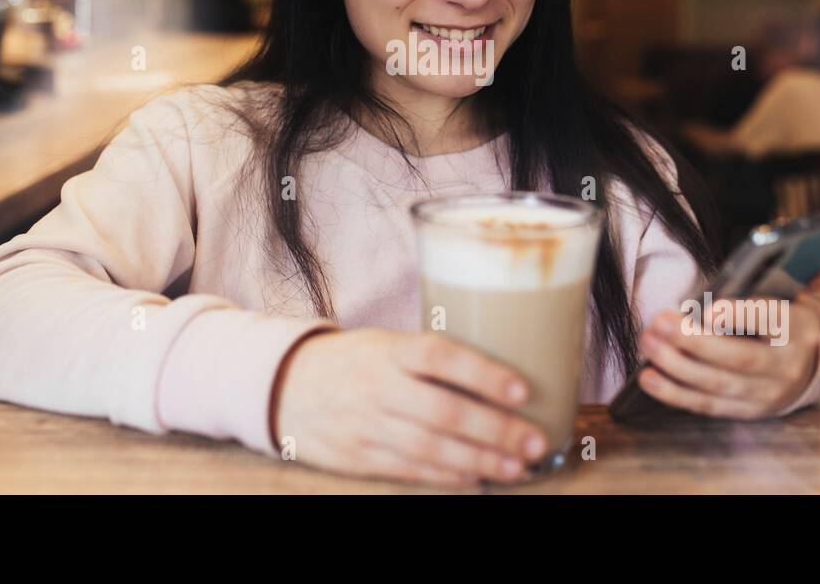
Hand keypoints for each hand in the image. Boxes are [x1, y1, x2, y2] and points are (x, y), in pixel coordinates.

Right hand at [273, 328, 549, 487]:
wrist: (284, 386)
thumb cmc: (354, 360)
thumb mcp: (386, 343)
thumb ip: (431, 357)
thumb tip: (501, 371)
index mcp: (388, 349)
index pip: (439, 356)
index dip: (483, 373)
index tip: (522, 389)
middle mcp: (376, 386)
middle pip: (442, 411)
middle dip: (495, 430)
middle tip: (534, 441)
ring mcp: (365, 425)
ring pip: (429, 449)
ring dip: (479, 460)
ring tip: (516, 467)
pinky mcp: (357, 458)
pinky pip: (408, 470)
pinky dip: (446, 476)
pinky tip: (476, 477)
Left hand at [636, 238, 819, 418]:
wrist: (802, 371)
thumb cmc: (793, 322)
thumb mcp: (808, 294)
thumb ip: (816, 268)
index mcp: (798, 331)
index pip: (771, 321)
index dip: (741, 316)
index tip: (710, 308)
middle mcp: (783, 367)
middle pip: (738, 358)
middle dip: (695, 341)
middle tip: (659, 321)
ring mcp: (762, 394)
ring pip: (717, 384)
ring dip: (677, 365)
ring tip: (648, 341)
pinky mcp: (742, 411)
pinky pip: (705, 405)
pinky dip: (675, 394)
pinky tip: (648, 377)